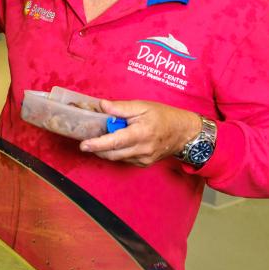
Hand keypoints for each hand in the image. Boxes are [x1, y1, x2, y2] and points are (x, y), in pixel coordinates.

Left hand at [78, 99, 203, 166]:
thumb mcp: (143, 106)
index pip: (115, 141)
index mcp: (141, 133)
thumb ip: (121, 108)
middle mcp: (142, 149)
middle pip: (112, 153)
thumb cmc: (164, 116)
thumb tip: (102, 106)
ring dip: (106, 150)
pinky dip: (117, 152)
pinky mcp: (144, 163)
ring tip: (104, 138)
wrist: (184, 133)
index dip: (98, 144)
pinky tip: (118, 143)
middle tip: (88, 139)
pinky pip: (125, 159)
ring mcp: (143, 159)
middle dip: (97, 148)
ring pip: (117, 158)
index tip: (84, 145)